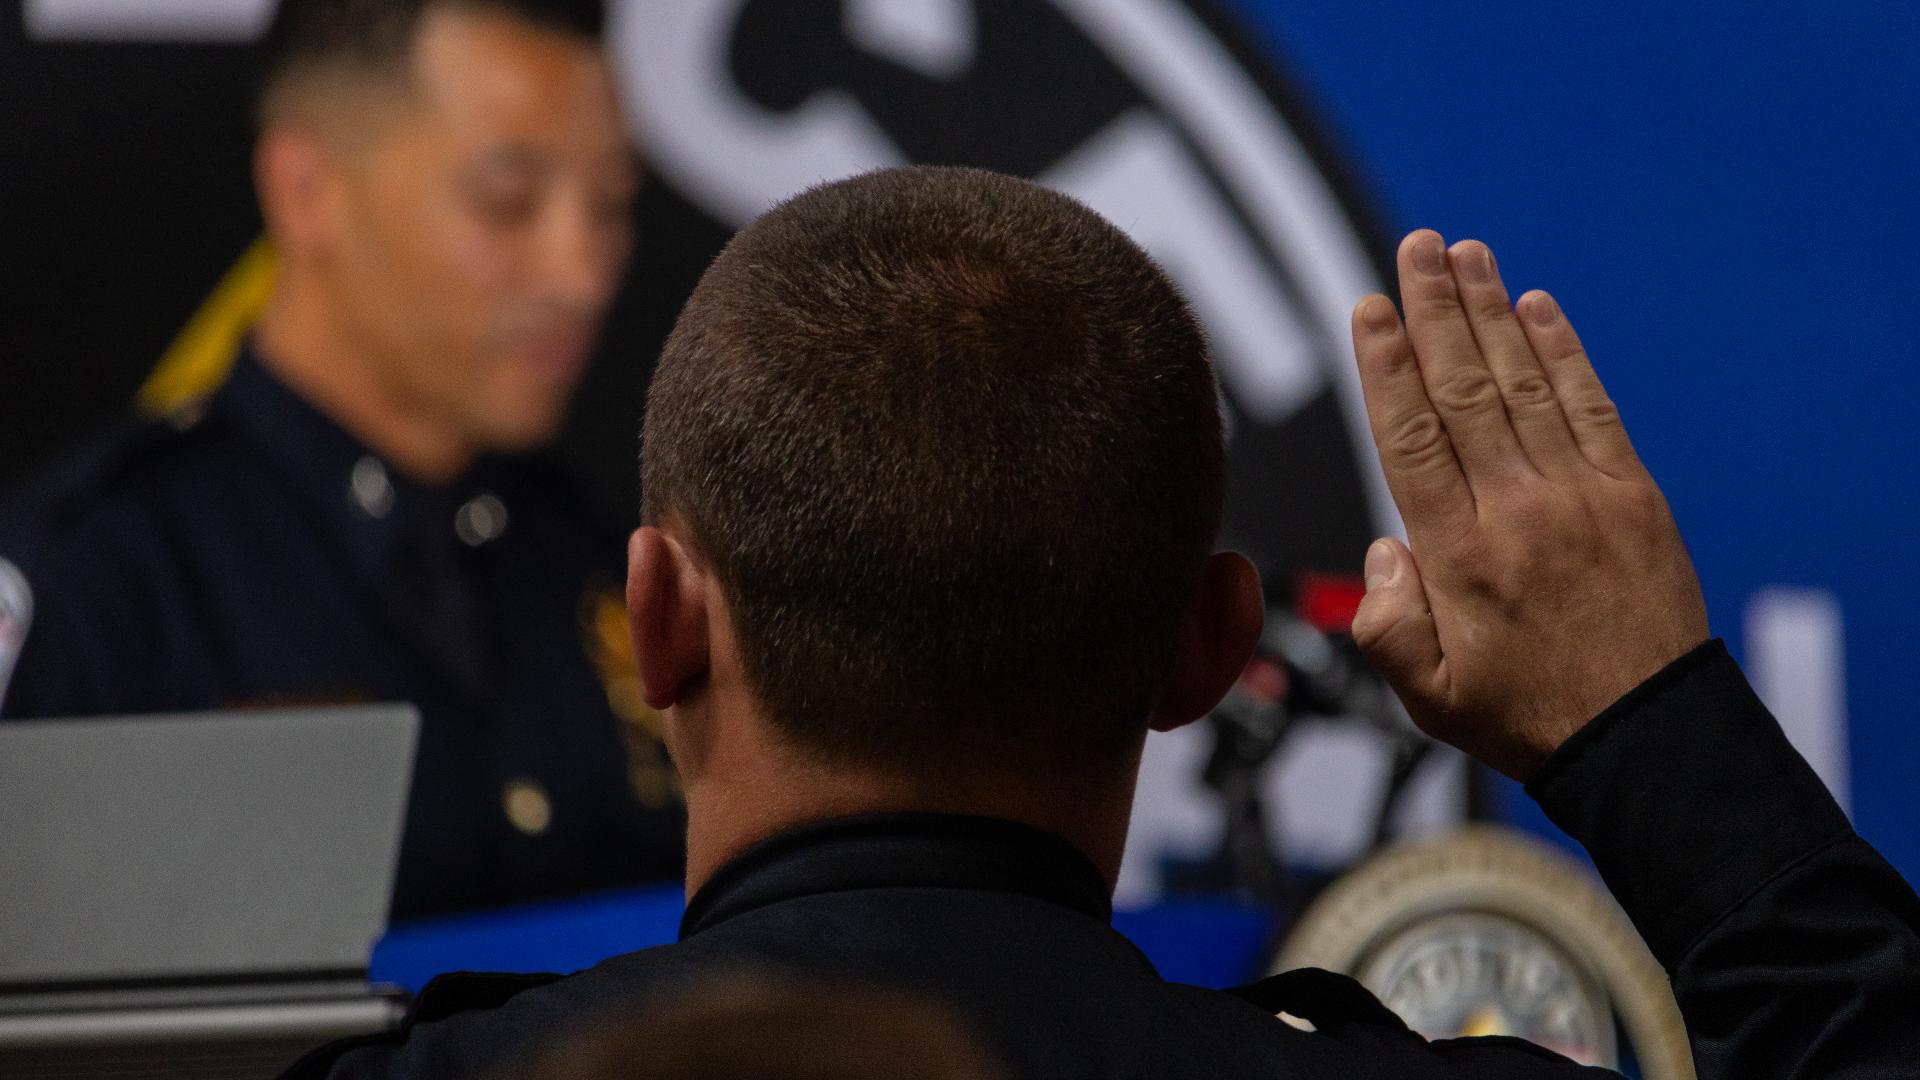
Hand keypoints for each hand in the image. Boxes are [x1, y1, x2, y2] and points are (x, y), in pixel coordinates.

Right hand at [1347, 231, 1708, 779]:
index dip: (1386, 366)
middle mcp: (1518, 510)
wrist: (1647, 737)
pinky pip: (1591, 406)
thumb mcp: (1428, 695)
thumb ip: (1386, 623)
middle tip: (1415, 246)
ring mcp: (1581, 495)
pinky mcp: (1632, 495)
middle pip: (1465, 390)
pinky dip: (1563, 352)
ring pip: (1524, 383)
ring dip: (1490, 312)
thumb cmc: (1528, 717)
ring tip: (1464, 253)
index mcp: (1459, 556)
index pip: (1411, 438)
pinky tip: (1538, 308)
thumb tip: (1385, 550)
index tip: (1369, 307)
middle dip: (1434, 311)